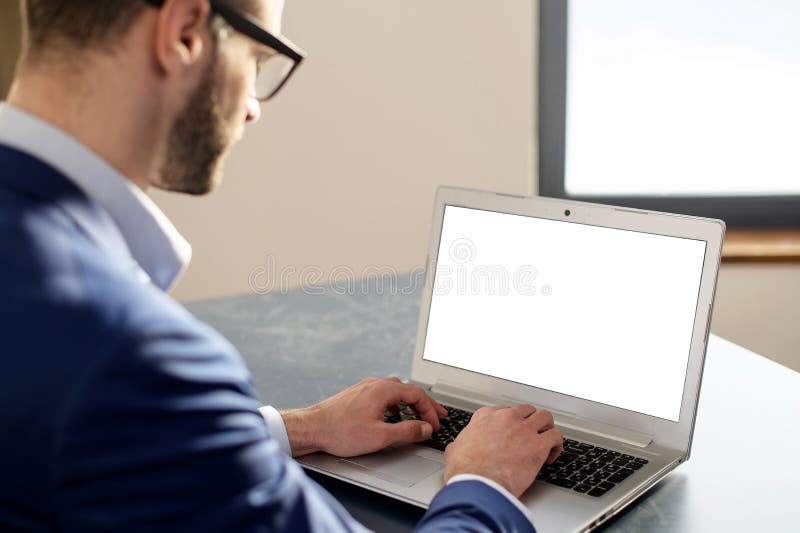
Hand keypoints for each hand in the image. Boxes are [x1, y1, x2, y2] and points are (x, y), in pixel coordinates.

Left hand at [280, 377, 447, 457]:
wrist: (312, 428)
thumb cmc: (340, 432)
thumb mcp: (380, 436)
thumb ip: (407, 431)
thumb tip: (425, 428)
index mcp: (383, 390)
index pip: (417, 394)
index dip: (430, 410)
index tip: (435, 424)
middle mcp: (375, 384)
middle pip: (408, 390)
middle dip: (424, 404)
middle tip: (437, 416)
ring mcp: (365, 388)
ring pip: (395, 391)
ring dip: (410, 403)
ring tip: (418, 415)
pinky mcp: (357, 395)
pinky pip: (383, 395)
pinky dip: (395, 403)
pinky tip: (393, 415)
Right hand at [443, 405, 562, 497]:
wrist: (478, 484)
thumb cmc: (466, 472)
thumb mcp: (455, 451)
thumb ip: (460, 444)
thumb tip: (457, 448)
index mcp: (486, 417)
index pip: (505, 411)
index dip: (510, 423)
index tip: (511, 433)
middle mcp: (506, 418)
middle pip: (526, 410)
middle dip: (530, 422)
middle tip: (530, 435)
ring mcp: (523, 429)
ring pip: (545, 417)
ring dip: (546, 428)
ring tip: (546, 440)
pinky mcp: (538, 445)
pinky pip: (556, 436)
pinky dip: (556, 445)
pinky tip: (551, 455)